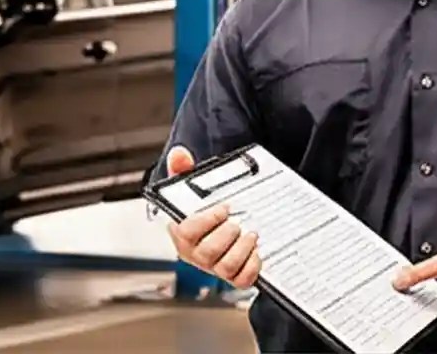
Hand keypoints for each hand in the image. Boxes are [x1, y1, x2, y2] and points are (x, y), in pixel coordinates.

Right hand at [163, 146, 261, 288]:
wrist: (217, 224)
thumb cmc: (201, 208)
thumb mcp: (189, 187)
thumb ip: (182, 169)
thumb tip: (180, 156)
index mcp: (181, 234)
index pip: (187, 233)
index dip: (208, 220)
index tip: (224, 208)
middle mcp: (196, 254)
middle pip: (208, 253)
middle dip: (226, 236)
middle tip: (237, 223)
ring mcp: (214, 267)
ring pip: (225, 268)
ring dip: (242, 250)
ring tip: (251, 234)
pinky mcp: (232, 276)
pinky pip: (242, 280)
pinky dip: (252, 267)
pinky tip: (256, 251)